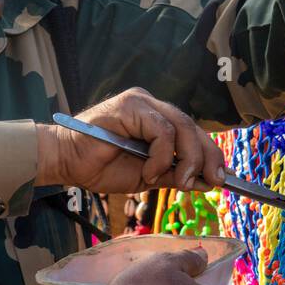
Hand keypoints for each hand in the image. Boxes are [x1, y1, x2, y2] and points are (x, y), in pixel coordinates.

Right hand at [36, 87, 224, 192]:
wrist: (65, 161)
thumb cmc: (99, 167)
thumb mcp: (147, 176)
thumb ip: (174, 174)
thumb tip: (207, 182)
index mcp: (155, 118)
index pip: (192, 132)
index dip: (210, 154)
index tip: (219, 179)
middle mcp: (151, 105)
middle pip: (192, 127)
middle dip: (207, 157)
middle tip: (212, 182)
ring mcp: (141, 102)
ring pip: (181, 127)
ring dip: (187, 159)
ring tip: (179, 182)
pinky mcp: (131, 106)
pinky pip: (162, 131)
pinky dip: (161, 157)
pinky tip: (148, 173)